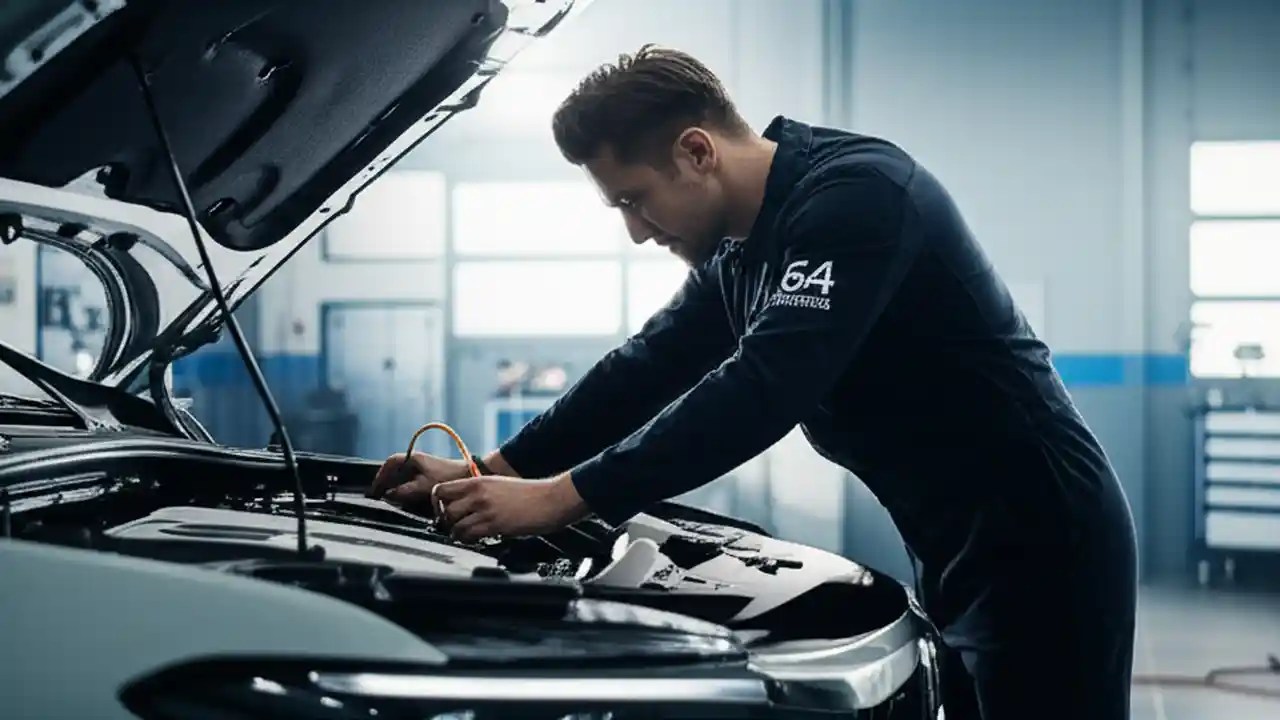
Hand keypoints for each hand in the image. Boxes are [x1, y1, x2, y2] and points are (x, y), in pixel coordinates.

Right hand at [368, 451, 470, 512]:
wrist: (471, 475)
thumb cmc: (448, 478)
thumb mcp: (423, 486)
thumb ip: (404, 491)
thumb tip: (389, 495)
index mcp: (414, 458)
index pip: (390, 463)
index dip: (380, 475)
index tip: (375, 489)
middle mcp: (418, 461)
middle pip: (395, 470)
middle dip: (386, 482)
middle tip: (380, 496)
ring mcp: (425, 468)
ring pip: (403, 477)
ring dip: (396, 487)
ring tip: (391, 499)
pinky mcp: (431, 476)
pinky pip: (412, 482)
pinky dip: (406, 489)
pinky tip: (407, 499)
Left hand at [433, 474, 588, 542]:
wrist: (549, 499)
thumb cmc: (529, 493)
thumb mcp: (499, 484)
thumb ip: (479, 490)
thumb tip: (464, 502)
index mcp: (477, 481)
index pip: (441, 490)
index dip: (438, 503)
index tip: (444, 510)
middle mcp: (478, 494)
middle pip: (445, 510)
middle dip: (447, 520)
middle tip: (455, 525)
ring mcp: (485, 509)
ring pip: (454, 525)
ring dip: (457, 532)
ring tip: (466, 533)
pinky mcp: (494, 525)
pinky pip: (468, 535)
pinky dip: (468, 539)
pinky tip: (476, 538)